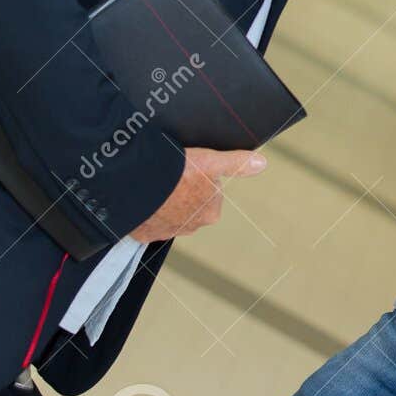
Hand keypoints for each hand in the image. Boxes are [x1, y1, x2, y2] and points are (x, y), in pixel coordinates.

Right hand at [128, 147, 266, 243]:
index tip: (186, 168)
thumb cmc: (174, 175)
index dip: (198, 174)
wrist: (134, 189)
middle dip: (182, 189)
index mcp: (210, 212)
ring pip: (170, 209)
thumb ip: (236, 163)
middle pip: (191, 201)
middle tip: (170, 175)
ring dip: (164, 199)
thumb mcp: (209, 162)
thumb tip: (262, 164)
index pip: (208, 189)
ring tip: (156, 184)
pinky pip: (150, 218)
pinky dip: (147, 209)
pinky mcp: (146, 234)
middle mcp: (192, 226)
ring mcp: (167, 232)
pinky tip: (144, 197)